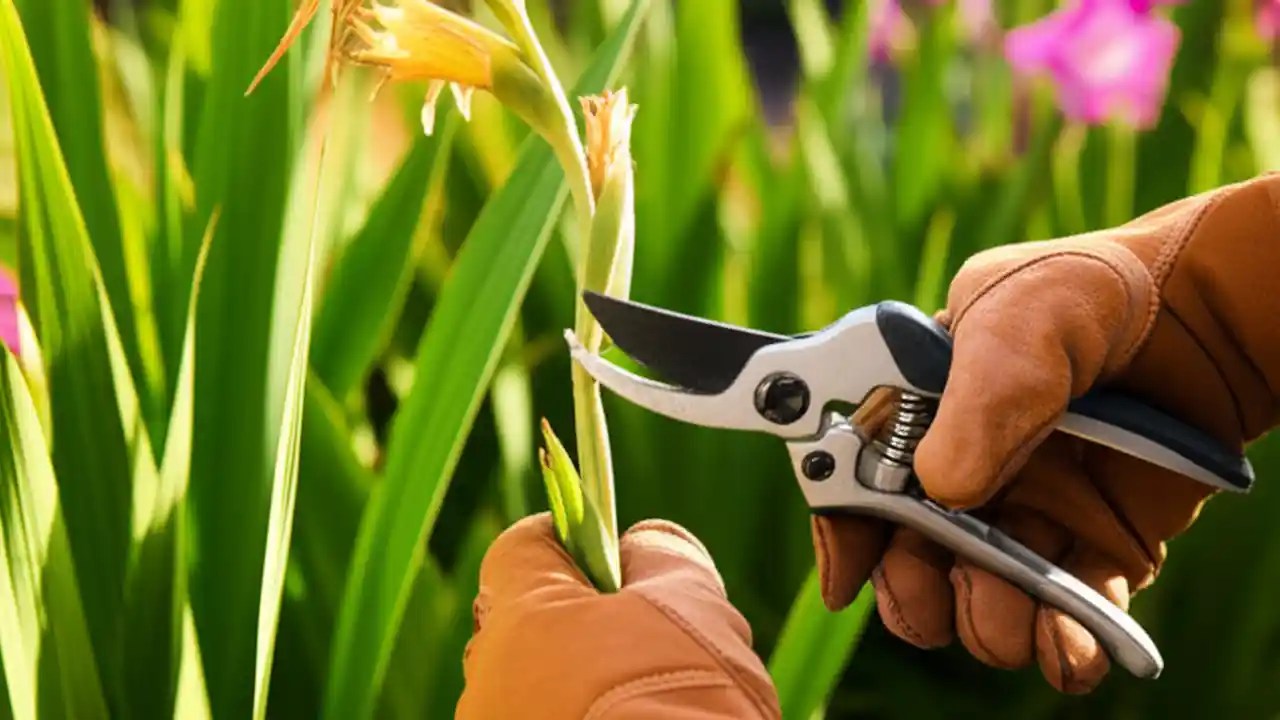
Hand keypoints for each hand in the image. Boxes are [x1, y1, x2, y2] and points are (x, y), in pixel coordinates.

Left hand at [457, 513, 780, 718]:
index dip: (569, 539)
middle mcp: (488, 679)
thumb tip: (643, 548)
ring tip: (647, 699)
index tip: (613, 550)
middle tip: (645, 629)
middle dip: (579, 616)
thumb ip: (663, 556)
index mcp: (520, 616)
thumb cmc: (684, 702)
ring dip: (577, 681)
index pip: (521, 548)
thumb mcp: (694, 605)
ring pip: (533, 685)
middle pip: (526, 619)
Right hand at [812, 174, 1279, 692]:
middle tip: (929, 599)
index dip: (844, 535)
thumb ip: (977, 400)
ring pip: (981, 605)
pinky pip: (1069, 619)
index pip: (857, 486)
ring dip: (984, 624)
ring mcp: (1031, 516)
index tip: (845, 579)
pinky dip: (1063, 649)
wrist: (1203, 314)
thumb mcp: (1015, 318)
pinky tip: (1069, 646)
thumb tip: (943, 488)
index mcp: (918, 417)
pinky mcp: (1099, 547)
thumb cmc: (1087, 292)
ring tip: (1010, 611)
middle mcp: (966, 475)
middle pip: (909, 564)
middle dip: (911, 597)